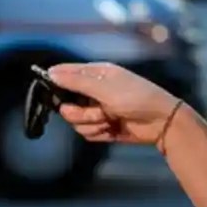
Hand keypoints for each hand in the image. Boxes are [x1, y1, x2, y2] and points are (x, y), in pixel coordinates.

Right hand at [46, 62, 184, 147]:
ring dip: (91, 123)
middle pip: (66, 103)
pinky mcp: (102, 127)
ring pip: (75, 121)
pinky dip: (98, 133)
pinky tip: (113, 129)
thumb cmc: (137, 97)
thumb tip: (51, 73)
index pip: (66, 73)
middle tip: (96, 112)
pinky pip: (86, 133)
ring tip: (110, 120)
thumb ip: (76, 81)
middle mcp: (93, 91)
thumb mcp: (105, 87)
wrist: (161, 122)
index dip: (55, 81)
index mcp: (95, 74)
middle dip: (79, 112)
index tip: (46, 88)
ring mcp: (97, 110)